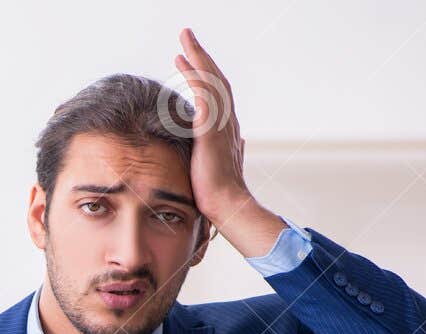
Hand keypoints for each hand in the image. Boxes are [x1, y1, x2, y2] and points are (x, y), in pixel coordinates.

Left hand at [173, 27, 245, 223]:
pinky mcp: (211, 132)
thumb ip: (233, 149)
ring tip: (184, 41)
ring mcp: (221, 124)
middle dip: (200, 56)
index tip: (188, 59)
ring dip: (197, 59)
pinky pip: (204, 97)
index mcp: (227, 128)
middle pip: (215, 79)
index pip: (216, 93)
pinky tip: (186, 64)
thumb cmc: (220, 193)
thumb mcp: (226, 166)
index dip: (204, 74)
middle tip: (186, 36)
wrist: (226, 205)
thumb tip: (242, 141)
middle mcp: (227, 121)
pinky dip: (196, 78)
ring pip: (211, 82)